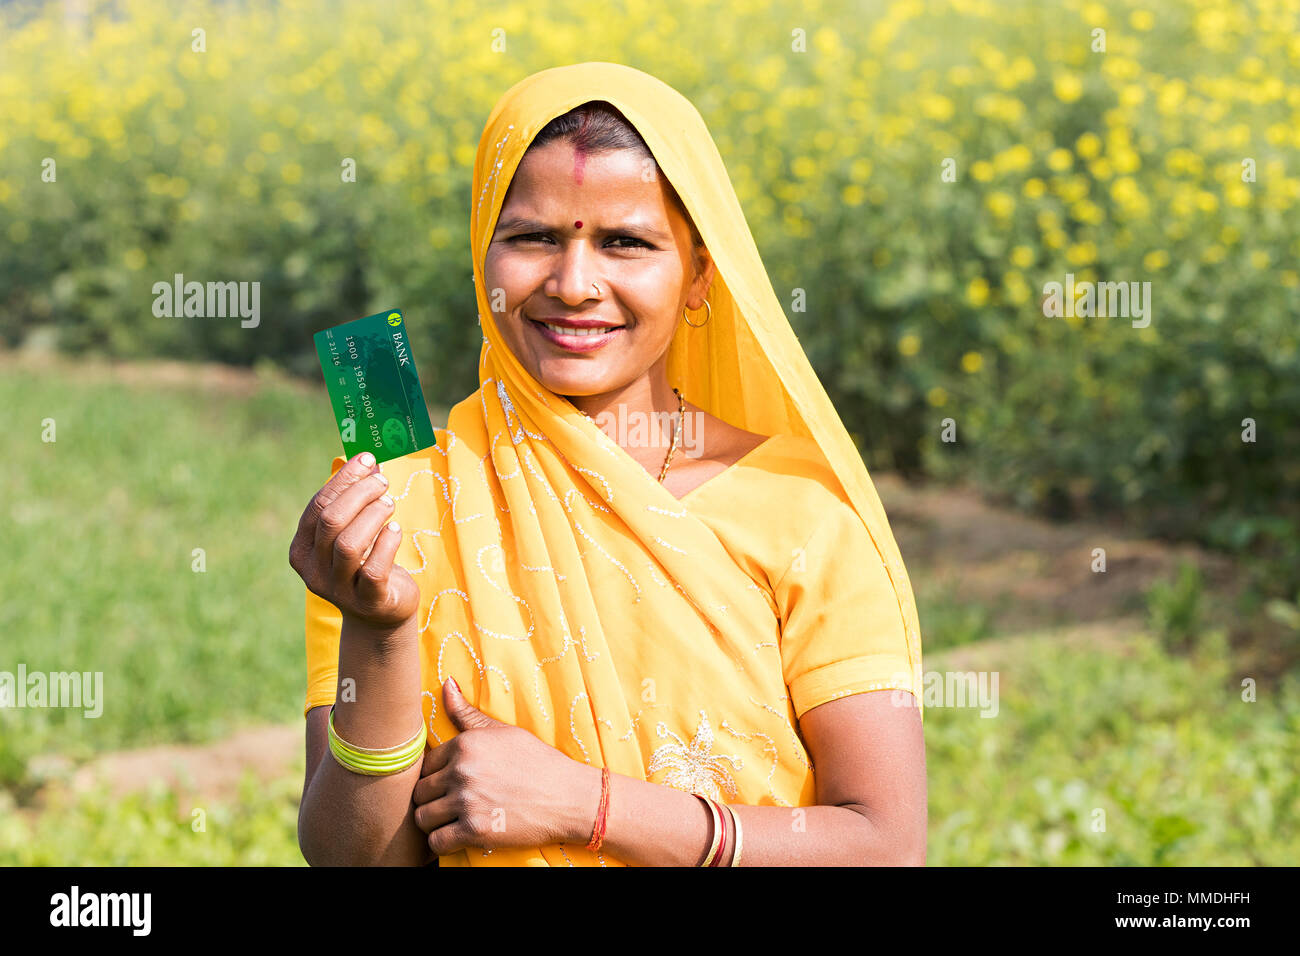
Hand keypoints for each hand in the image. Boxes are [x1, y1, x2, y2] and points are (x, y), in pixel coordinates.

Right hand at [288, 451, 419, 629]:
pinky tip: (395, 530)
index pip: (318, 506)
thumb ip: (353, 502)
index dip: (343, 479)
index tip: (367, 459)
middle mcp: (314, 571)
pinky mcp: (367, 602)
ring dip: (373, 515)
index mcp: (302, 549)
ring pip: (349, 544)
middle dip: (360, 494)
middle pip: (331, 521)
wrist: (380, 613)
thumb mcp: (353, 532)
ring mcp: (339, 590)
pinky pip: (374, 570)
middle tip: (383, 481)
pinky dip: (387, 544)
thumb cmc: (366, 562)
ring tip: (389, 503)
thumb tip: (368, 459)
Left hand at [413, 678, 596, 855]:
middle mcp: (462, 771)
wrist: (569, 797)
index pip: (426, 764)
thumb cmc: (537, 763)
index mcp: (466, 744)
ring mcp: (467, 801)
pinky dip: (443, 842)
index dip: (437, 775)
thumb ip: (467, 714)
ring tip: (453, 819)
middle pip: (420, 791)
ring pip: (422, 818)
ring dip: (435, 822)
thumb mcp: (503, 732)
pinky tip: (458, 835)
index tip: (452, 783)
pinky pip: (437, 842)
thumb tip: (446, 683)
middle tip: (453, 803)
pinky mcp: (475, 831)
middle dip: (433, 799)